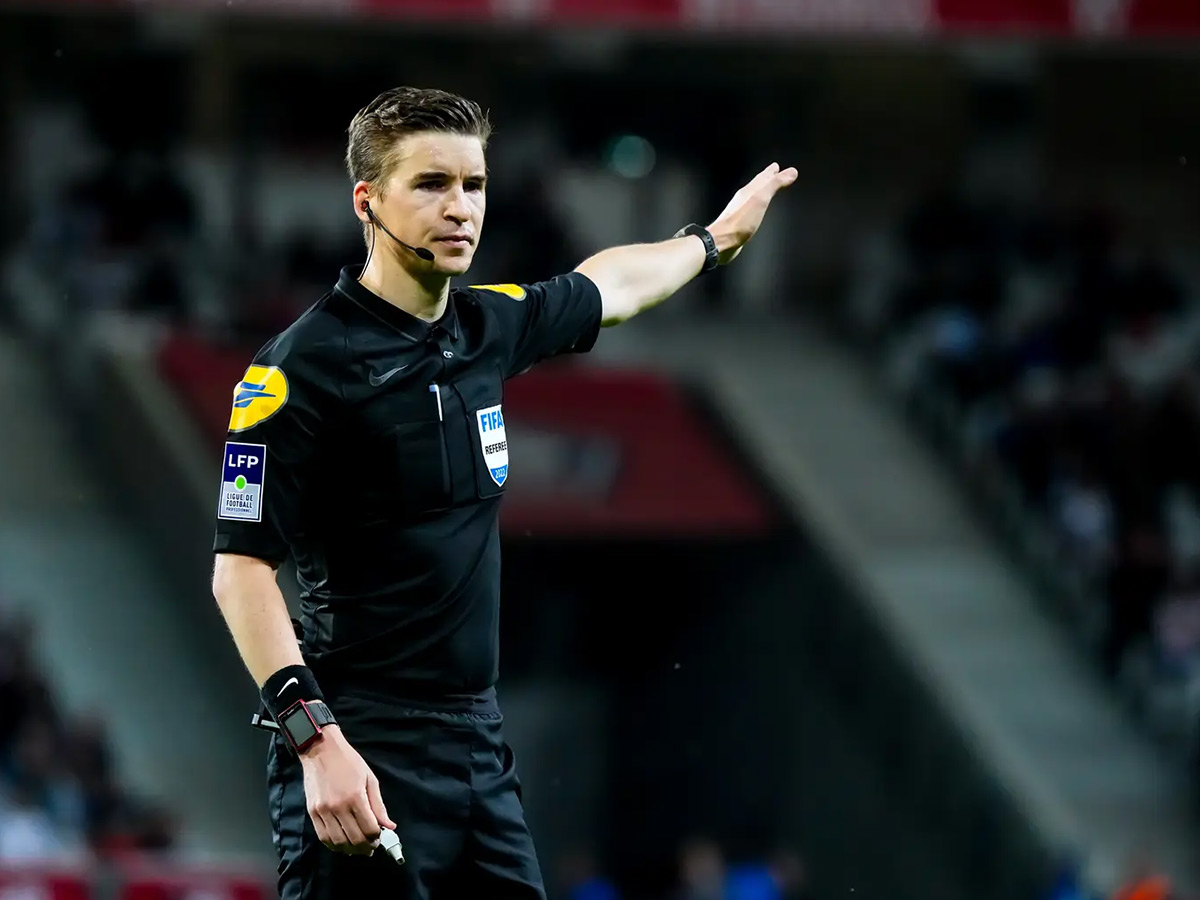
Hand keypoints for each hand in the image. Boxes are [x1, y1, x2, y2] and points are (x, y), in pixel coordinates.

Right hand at [300, 725, 396, 855]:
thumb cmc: (349, 762)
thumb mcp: (370, 779)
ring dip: (350, 849)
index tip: (380, 837)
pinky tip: (342, 844)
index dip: (377, 838)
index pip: (369, 829)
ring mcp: (323, 811)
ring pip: (338, 842)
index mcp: (355, 797)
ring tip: (358, 848)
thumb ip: (379, 805)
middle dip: (366, 847)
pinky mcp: (312, 813)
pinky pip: (323, 837)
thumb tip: (389, 826)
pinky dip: (334, 845)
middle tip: (371, 847)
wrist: (321, 750)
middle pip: (354, 839)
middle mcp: (338, 807)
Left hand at [707, 162, 797, 264]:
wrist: (722, 241)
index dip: (771, 171)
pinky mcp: (740, 223)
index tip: (776, 166)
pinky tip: (757, 210)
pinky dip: (757, 206)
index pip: (763, 177)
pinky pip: (751, 210)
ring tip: (767, 190)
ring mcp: (741, 210)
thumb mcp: (761, 198)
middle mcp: (744, 198)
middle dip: (766, 179)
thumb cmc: (740, 221)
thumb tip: (791, 172)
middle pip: (757, 185)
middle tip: (773, 173)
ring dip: (761, 191)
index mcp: (749, 190)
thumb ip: (775, 184)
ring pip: (754, 196)